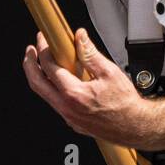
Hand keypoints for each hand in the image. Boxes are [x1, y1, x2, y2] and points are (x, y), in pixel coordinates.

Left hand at [22, 28, 156, 146]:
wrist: (135, 126)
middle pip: (36, 84)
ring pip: (44, 95)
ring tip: (40, 63)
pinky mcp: (73, 122)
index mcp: (74, 94)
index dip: (43, 50)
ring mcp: (68, 117)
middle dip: (29, 65)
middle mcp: (67, 108)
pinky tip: (58, 81)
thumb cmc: (126, 104)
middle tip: (30, 52)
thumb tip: (80, 38)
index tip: (43, 40)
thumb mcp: (109, 72)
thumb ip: (90, 54)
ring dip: (39, 77)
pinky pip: (56, 104)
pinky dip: (52, 89)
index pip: (49, 68)